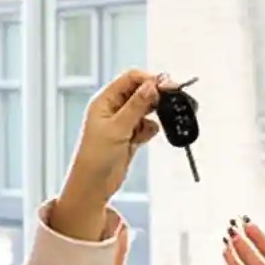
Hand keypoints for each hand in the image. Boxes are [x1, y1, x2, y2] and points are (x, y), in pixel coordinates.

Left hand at [59, 69, 165, 214]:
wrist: (93, 186)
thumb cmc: (96, 157)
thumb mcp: (118, 128)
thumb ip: (136, 106)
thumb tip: (152, 85)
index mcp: (105, 101)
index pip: (130, 79)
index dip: (149, 80)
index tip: (167, 86)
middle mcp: (113, 109)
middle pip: (140, 91)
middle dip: (155, 96)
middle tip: (172, 100)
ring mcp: (122, 123)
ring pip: (145, 109)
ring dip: (153, 114)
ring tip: (155, 123)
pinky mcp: (129, 137)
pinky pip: (146, 126)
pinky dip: (150, 130)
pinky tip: (144, 138)